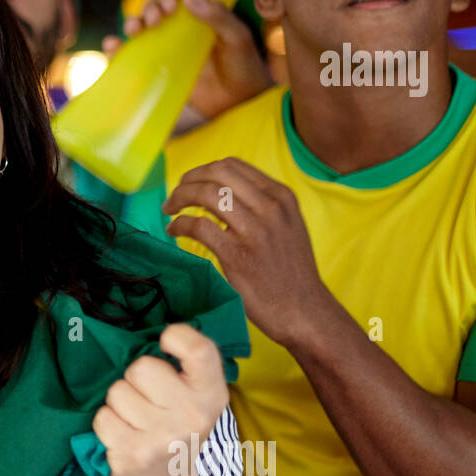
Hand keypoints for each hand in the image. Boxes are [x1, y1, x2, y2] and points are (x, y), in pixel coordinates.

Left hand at [93, 323, 228, 475]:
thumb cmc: (176, 429)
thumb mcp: (196, 397)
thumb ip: (186, 365)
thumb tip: (158, 328)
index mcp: (211, 395)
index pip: (200, 350)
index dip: (177, 336)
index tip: (165, 343)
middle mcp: (192, 417)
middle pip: (141, 367)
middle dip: (136, 379)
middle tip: (147, 401)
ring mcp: (161, 440)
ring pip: (117, 392)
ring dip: (119, 405)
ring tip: (135, 422)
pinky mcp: (131, 457)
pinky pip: (102, 418)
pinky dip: (107, 425)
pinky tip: (122, 438)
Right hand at [102, 0, 269, 118]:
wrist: (239, 102)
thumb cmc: (243, 66)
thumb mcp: (238, 38)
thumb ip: (220, 16)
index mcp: (198, 12)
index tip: (171, 8)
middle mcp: (178, 26)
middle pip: (152, 6)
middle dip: (148, 9)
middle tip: (155, 22)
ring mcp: (166, 47)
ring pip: (140, 27)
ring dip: (131, 23)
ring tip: (133, 31)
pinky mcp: (157, 68)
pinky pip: (132, 55)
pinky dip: (118, 49)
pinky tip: (113, 46)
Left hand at [162, 157, 329, 347]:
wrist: (304, 310)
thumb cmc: (291, 271)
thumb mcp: (287, 225)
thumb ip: (262, 205)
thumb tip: (222, 191)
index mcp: (281, 196)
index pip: (233, 165)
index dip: (203, 170)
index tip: (189, 182)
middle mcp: (271, 207)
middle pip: (217, 173)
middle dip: (188, 180)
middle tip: (175, 195)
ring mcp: (255, 230)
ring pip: (206, 194)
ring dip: (179, 198)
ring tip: (170, 210)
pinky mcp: (237, 255)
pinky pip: (198, 226)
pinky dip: (179, 225)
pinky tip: (174, 231)